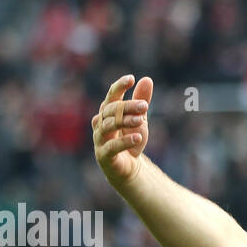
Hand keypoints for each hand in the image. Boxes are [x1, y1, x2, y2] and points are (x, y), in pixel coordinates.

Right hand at [92, 74, 153, 188]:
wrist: (129, 167)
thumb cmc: (131, 139)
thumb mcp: (140, 119)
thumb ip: (141, 101)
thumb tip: (147, 79)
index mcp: (107, 112)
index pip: (111, 96)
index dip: (119, 86)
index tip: (131, 79)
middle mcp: (100, 123)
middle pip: (111, 110)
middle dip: (127, 106)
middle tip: (144, 105)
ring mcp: (99, 139)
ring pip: (109, 126)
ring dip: (125, 121)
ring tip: (141, 120)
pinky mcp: (103, 155)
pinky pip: (112, 146)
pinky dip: (125, 141)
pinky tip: (138, 137)